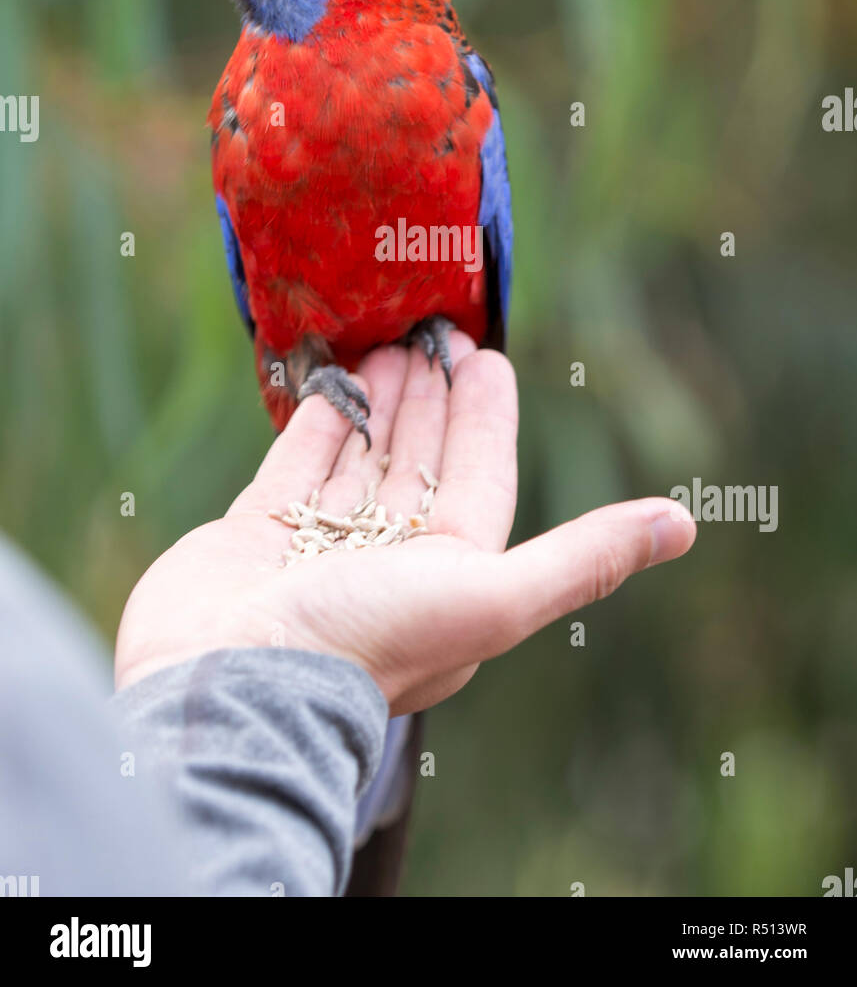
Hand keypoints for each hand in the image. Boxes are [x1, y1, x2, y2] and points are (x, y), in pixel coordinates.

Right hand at [115, 336, 695, 712]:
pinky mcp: (258, 533)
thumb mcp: (492, 600)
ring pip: (363, 457)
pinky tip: (333, 385)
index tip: (486, 355)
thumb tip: (684, 525)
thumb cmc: (366, 642)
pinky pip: (300, 462)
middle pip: (421, 460)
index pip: (479, 475)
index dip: (486, 416)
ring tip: (388, 345)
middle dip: (432, 398)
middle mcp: (390, 560)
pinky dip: (320, 422)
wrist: (228, 685)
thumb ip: (583, 560)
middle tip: (434, 332)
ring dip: (380, 403)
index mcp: (450, 574)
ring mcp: (320, 546)